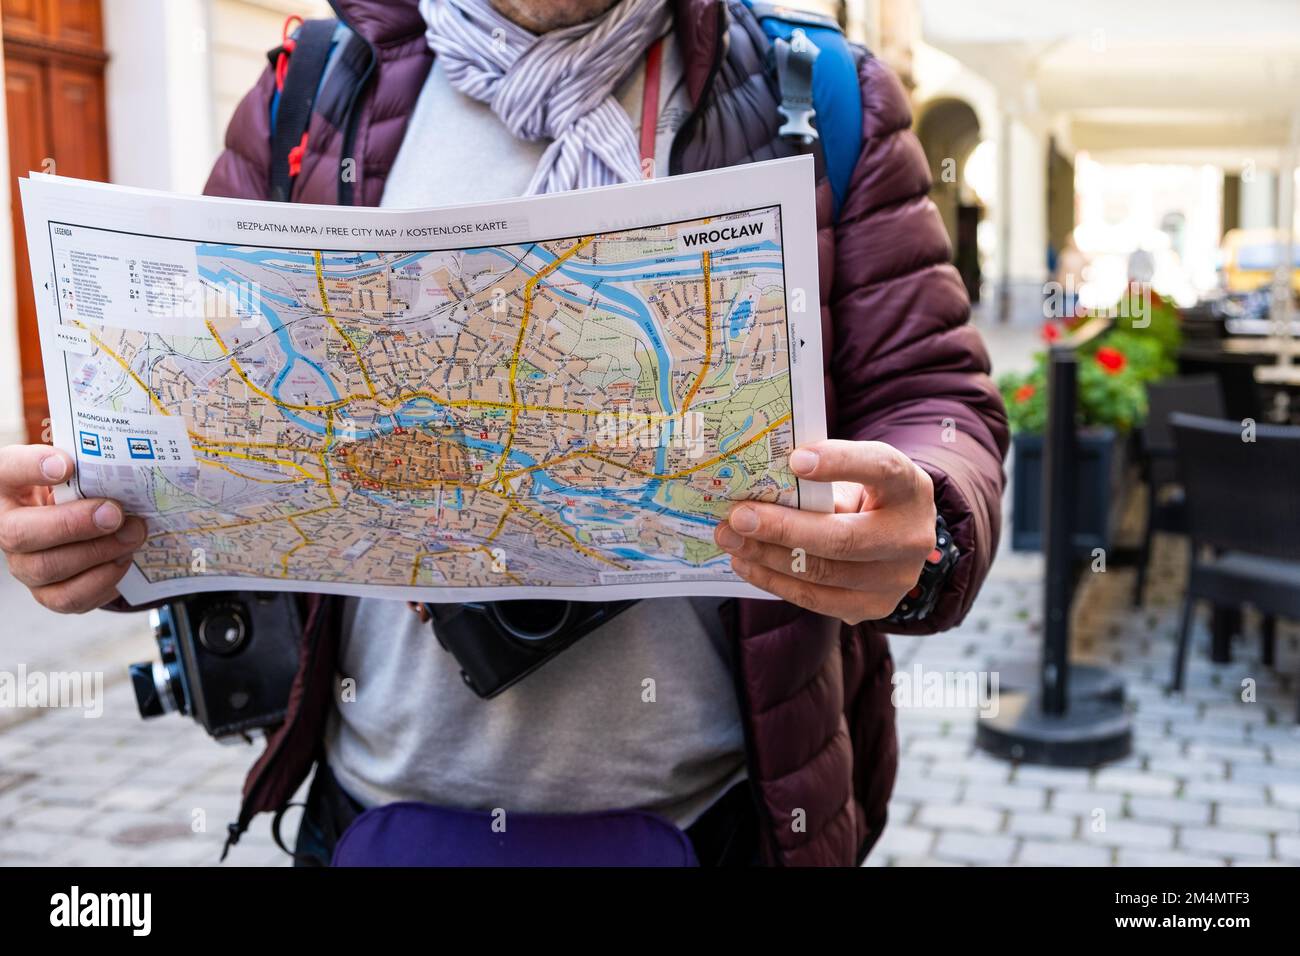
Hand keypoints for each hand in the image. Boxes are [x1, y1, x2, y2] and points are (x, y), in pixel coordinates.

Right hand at [0, 445, 145, 612]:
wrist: (85, 524)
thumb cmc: (79, 490)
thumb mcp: (79, 468)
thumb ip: (88, 465)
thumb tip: (116, 470)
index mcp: (10, 485)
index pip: (6, 470)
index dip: (31, 467)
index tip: (66, 465)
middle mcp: (7, 527)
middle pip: (20, 534)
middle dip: (74, 524)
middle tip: (115, 514)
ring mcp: (24, 564)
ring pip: (48, 567)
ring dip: (98, 552)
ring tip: (132, 535)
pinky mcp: (48, 593)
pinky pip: (70, 597)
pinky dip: (103, 579)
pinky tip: (123, 559)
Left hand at [713, 440, 936, 624]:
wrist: (894, 538)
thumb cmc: (864, 497)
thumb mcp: (854, 479)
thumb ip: (819, 483)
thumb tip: (756, 488)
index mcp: (910, 488)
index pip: (882, 469)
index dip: (841, 463)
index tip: (795, 459)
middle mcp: (912, 537)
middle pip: (843, 538)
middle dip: (783, 528)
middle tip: (739, 516)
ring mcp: (897, 579)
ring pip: (824, 572)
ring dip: (768, 556)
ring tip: (731, 539)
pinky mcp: (874, 607)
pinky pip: (816, 599)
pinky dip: (774, 581)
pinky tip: (746, 564)